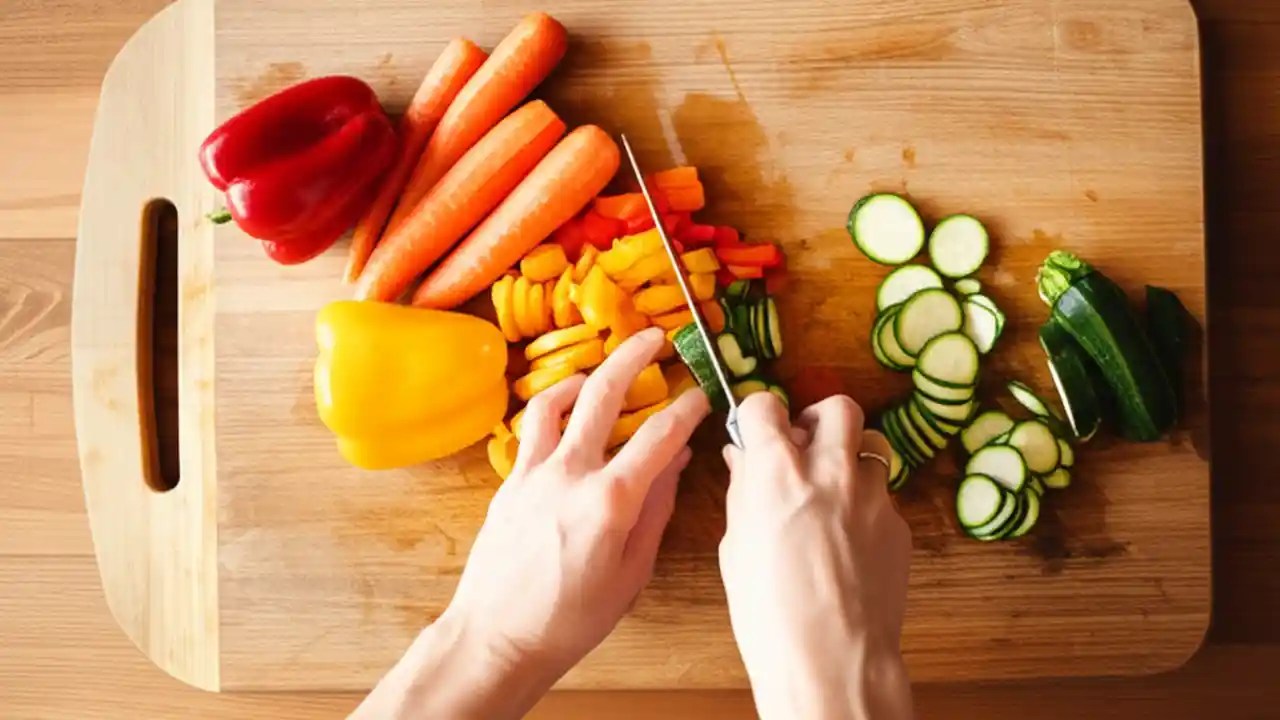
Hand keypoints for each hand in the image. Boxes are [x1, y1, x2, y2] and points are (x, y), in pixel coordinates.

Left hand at [353, 327, 709, 719]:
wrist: (497, 636)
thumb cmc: (570, 618)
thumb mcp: (631, 572)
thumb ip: (656, 509)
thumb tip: (676, 461)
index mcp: (610, 501)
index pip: (659, 435)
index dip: (686, 407)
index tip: (701, 393)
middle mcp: (569, 474)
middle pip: (604, 394)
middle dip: (634, 357)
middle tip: (655, 337)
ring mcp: (533, 472)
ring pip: (558, 400)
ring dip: (586, 375)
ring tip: (603, 370)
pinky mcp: (510, 480)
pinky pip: (532, 427)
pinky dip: (552, 407)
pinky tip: (565, 410)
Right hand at [719, 394, 912, 719]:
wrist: (828, 659)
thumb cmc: (769, 612)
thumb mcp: (736, 546)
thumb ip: (744, 493)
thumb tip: (743, 461)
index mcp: (777, 471)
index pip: (766, 406)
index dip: (758, 415)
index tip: (757, 429)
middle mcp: (830, 471)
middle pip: (837, 408)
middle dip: (819, 418)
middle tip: (806, 443)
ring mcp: (872, 496)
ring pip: (871, 446)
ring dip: (851, 456)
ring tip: (834, 487)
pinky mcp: (899, 524)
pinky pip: (883, 497)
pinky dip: (866, 506)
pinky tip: (849, 540)